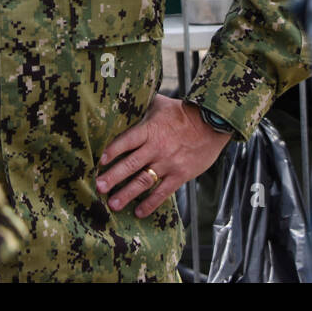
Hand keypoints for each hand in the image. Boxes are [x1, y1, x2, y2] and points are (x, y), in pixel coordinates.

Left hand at [96, 95, 231, 217]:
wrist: (212, 124)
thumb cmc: (183, 112)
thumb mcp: (160, 103)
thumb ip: (142, 105)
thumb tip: (125, 98)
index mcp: (150, 129)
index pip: (127, 140)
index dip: (113, 150)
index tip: (101, 161)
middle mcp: (157, 147)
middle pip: (131, 164)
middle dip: (113, 176)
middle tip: (99, 187)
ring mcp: (168, 163)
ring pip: (144, 180)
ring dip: (127, 194)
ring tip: (113, 204)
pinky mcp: (180, 175)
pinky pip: (163, 192)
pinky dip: (151, 203)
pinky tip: (139, 212)